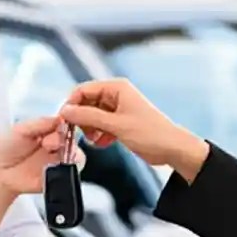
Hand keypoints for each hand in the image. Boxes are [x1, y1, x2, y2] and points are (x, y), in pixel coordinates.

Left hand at [0, 116, 69, 194]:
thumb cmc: (6, 149)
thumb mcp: (21, 129)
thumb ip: (41, 123)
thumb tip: (60, 118)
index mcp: (48, 131)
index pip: (65, 124)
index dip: (67, 121)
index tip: (63, 120)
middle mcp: (55, 145)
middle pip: (72, 138)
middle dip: (62, 137)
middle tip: (48, 141)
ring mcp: (58, 161)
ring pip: (76, 154)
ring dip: (68, 150)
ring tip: (50, 150)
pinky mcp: (59, 175)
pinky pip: (71, 170)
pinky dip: (68, 165)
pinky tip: (55, 163)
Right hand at [58, 78, 208, 177]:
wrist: (171, 149)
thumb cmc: (150, 133)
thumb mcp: (115, 125)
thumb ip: (88, 116)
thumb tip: (66, 111)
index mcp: (116, 87)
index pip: (83, 89)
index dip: (72, 104)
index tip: (65, 120)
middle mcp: (116, 95)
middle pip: (86, 102)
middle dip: (81, 119)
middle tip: (79, 134)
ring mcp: (118, 109)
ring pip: (92, 115)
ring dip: (90, 129)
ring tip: (95, 140)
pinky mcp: (120, 122)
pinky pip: (100, 125)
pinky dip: (99, 134)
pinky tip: (104, 143)